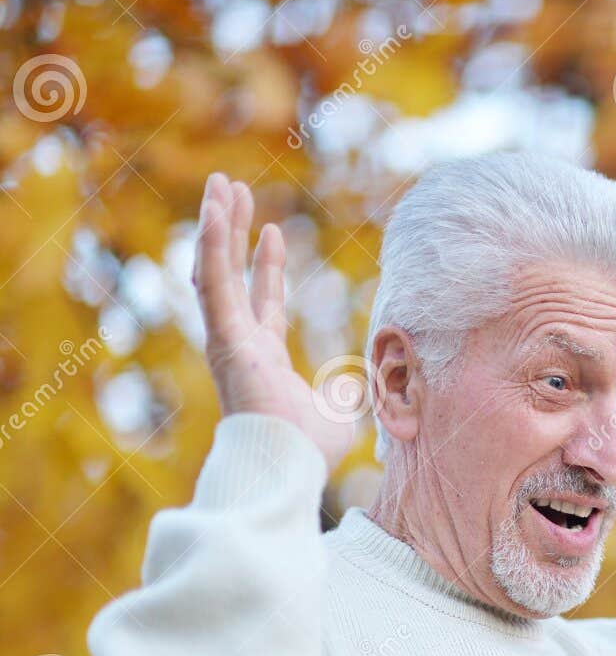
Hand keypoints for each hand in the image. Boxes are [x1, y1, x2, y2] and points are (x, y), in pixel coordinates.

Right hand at [192, 173, 354, 470]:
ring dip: (218, 226)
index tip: (272, 231)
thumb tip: (360, 386)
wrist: (287, 469)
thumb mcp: (340, 414)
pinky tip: (217, 211)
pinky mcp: (224, 338)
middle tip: (231, 192)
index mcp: (263, 358)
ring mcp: (228, 339)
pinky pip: (216, 283)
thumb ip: (347, 394)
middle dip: (232, 232)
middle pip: (231, 275)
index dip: (265, 266)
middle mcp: (239, 344)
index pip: (262, 301)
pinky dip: (215, 246)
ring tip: (222, 185)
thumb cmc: (308, 453)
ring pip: (216, 270)